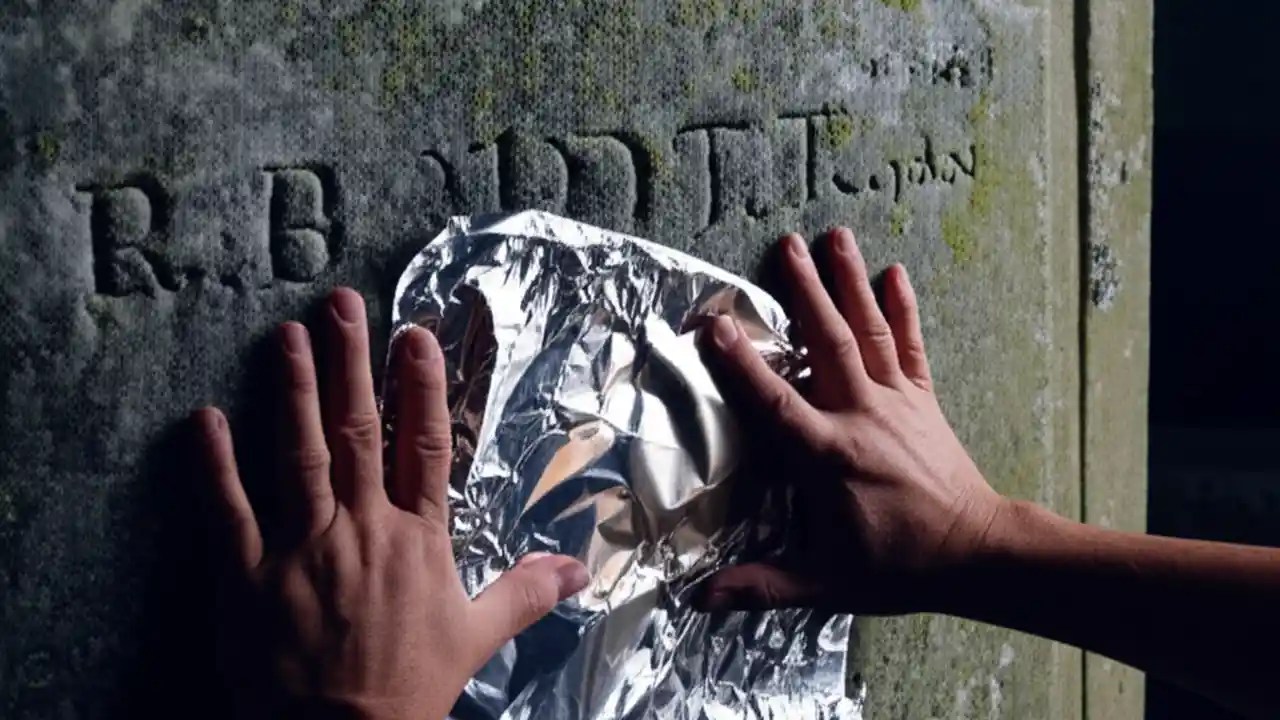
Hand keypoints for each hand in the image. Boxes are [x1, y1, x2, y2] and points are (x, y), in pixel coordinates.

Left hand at [194, 288, 588, 718]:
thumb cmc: (410, 688)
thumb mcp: (477, 637)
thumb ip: (525, 593)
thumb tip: (579, 569)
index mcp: (417, 539)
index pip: (423, 445)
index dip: (420, 386)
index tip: (414, 335)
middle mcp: (362, 528)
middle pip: (358, 431)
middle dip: (350, 364)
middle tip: (341, 306)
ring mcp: (302, 547)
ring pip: (298, 454)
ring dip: (291, 391)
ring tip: (285, 336)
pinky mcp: (248, 575)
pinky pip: (228, 510)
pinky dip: (215, 463)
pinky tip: (205, 416)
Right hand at [696, 229, 1005, 614]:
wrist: (978, 552)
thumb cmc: (899, 566)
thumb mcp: (825, 583)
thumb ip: (762, 585)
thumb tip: (700, 600)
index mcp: (829, 456)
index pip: (776, 402)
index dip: (743, 364)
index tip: (717, 325)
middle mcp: (861, 416)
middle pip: (826, 342)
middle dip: (805, 291)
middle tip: (786, 243)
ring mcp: (897, 402)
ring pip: (867, 331)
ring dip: (849, 282)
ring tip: (834, 236)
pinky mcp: (924, 400)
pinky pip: (912, 346)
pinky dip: (903, 308)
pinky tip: (895, 272)